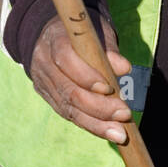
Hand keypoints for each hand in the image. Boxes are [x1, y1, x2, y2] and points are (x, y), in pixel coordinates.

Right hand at [29, 14, 132, 142]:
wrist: (52, 36)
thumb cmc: (81, 34)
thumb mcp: (96, 33)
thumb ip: (109, 50)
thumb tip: (124, 68)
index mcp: (55, 40)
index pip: (65, 60)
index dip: (86, 76)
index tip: (109, 88)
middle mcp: (44, 63)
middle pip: (68, 91)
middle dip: (98, 108)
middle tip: (124, 115)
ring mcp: (43, 82)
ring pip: (67, 108)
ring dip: (96, 124)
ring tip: (120, 134)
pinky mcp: (47, 96)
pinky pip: (67, 114)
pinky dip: (89, 124)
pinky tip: (107, 131)